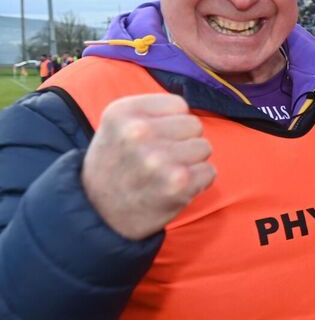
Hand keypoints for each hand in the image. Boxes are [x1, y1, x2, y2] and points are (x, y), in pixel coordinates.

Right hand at [82, 94, 214, 239]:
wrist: (99, 214)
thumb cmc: (116, 165)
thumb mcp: (118, 125)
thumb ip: (152, 111)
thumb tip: (192, 111)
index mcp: (123, 112)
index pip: (179, 105)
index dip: (171, 123)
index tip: (152, 139)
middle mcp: (139, 132)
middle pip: (195, 125)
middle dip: (182, 142)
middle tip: (158, 159)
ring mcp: (159, 158)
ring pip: (204, 147)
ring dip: (190, 162)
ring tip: (165, 173)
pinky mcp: (178, 183)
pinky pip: (210, 171)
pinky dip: (197, 182)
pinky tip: (174, 188)